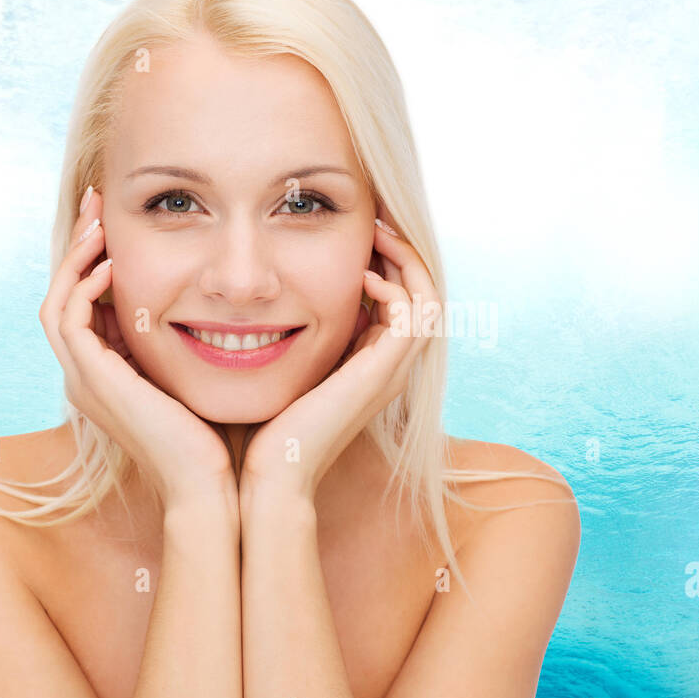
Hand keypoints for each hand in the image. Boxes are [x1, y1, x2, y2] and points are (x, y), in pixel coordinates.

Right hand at [39, 187, 237, 513]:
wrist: (209, 486)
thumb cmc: (218, 438)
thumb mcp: (200, 375)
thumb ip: (194, 343)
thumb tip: (226, 306)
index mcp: (109, 374)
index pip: (88, 304)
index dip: (97, 261)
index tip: (117, 224)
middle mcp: (88, 375)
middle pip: (64, 295)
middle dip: (79, 246)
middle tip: (96, 205)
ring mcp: (84, 380)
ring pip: (57, 301)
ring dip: (75, 257)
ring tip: (98, 222)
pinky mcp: (91, 381)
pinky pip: (68, 320)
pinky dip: (84, 287)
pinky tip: (113, 265)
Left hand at [238, 217, 435, 514]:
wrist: (274, 474)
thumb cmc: (269, 427)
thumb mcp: (290, 366)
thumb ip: (298, 337)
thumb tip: (275, 297)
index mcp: (373, 365)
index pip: (402, 301)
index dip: (389, 263)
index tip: (361, 234)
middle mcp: (391, 368)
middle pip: (424, 295)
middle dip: (403, 254)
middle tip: (375, 223)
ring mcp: (393, 372)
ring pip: (429, 299)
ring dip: (407, 262)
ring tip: (377, 236)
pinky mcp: (384, 373)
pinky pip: (414, 315)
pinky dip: (396, 288)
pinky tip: (362, 276)